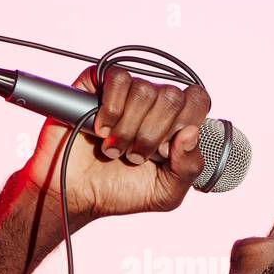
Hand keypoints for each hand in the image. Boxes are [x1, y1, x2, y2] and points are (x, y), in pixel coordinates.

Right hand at [22, 65, 210, 219]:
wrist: (76, 194)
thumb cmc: (119, 192)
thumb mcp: (165, 193)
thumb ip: (189, 168)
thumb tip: (191, 133)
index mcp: (174, 122)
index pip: (197, 100)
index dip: (185, 124)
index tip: (164, 150)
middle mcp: (153, 103)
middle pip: (172, 96)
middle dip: (153, 134)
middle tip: (136, 156)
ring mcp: (126, 93)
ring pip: (145, 90)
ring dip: (129, 129)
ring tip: (115, 150)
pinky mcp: (98, 85)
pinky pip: (118, 78)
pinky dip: (112, 109)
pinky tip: (102, 129)